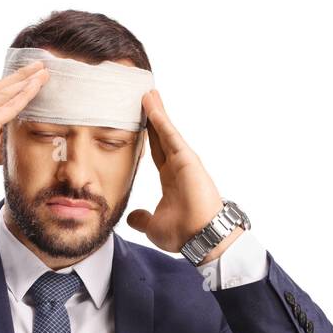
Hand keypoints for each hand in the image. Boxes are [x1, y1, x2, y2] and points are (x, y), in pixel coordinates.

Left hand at [126, 89, 228, 254]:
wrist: (200, 239)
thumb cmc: (183, 235)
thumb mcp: (154, 227)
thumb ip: (142, 219)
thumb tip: (132, 217)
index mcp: (171, 180)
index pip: (156, 152)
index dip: (147, 136)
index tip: (138, 122)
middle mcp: (178, 168)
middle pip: (162, 136)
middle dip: (152, 117)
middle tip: (144, 97)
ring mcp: (184, 162)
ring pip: (167, 132)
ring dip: (157, 112)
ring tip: (147, 93)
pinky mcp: (188, 160)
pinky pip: (171, 136)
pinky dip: (161, 121)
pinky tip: (151, 107)